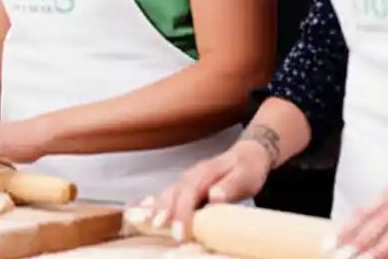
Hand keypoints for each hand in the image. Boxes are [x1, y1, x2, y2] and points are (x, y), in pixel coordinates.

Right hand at [144, 139, 273, 240]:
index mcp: (204, 173)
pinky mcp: (186, 189)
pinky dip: (153, 203)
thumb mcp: (245, 177)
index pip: (188, 194)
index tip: (179, 232)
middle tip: (158, 228)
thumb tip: (214, 196)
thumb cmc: (247, 169)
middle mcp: (190, 176)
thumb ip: (229, 187)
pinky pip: (167, 196)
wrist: (248, 155)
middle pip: (172, 194)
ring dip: (156, 209)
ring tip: (145, 222)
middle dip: (164, 212)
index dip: (182, 214)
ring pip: (167, 194)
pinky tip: (139, 209)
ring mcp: (186, 182)